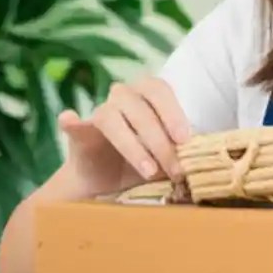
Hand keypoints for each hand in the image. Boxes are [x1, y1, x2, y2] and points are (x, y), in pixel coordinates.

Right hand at [58, 77, 191, 197]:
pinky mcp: (79, 132)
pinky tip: (69, 119)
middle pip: (140, 108)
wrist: (103, 182)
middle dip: (160, 140)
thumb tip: (204, 161)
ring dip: (133, 145)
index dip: (173, 112)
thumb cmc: (144, 162)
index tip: (186, 140)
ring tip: (148, 171)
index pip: (160, 90)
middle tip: (175, 169)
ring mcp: (99, 112)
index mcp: (146, 95)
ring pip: (113, 118)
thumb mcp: (167, 158)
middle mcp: (123, 96)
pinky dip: (71, 121)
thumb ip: (182, 153)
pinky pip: (74, 123)